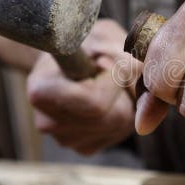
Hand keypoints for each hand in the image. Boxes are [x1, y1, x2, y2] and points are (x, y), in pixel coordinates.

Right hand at [26, 19, 140, 154]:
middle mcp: (47, 123)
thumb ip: (124, 59)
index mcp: (42, 92)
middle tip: (110, 71)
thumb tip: (142, 92)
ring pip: (119, 127)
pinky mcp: (83, 147)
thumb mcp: (104, 37)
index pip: (94, 101)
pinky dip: (123, 115)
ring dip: (126, 101)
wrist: (69, 57)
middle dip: (124, 92)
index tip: (107, 60)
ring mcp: (64, 139)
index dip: (113, 79)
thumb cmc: (86, 44)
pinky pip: (119, 134)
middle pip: (112, 118)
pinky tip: (109, 98)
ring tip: (107, 83)